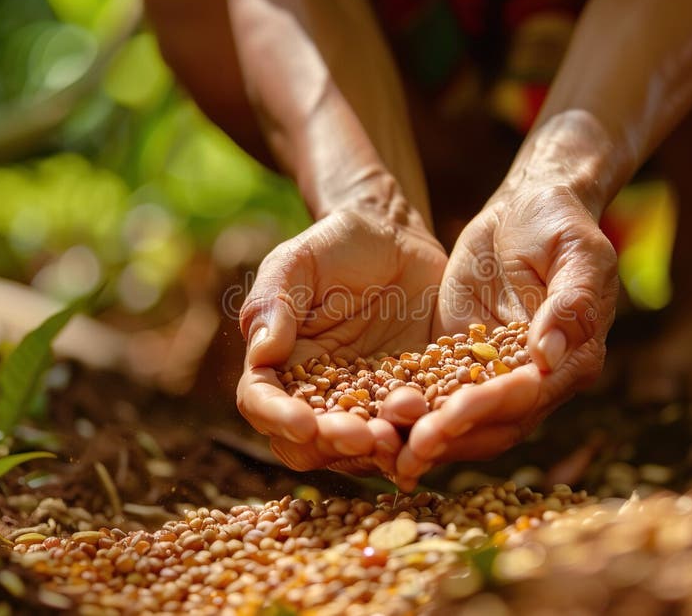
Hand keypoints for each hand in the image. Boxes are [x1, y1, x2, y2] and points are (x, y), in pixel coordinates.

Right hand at [237, 197, 446, 475]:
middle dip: (330, 445)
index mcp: (280, 362)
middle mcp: (318, 393)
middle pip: (307, 442)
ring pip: (357, 448)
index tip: (304, 423)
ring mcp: (365, 402)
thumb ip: (275, 301)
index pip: (262, 402)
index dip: (277, 419)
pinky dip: (415, 438)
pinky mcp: (409, 400)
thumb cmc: (340, 243)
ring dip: (374, 451)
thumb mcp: (301, 260)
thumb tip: (261, 354)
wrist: (402, 240)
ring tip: (395, 436)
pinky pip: (408, 430)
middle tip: (361, 436)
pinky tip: (430, 429)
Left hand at [394, 180, 619, 488]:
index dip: (490, 409)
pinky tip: (377, 421)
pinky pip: (437, 392)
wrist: (527, 206)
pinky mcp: (461, 358)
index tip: (452, 416)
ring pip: (465, 420)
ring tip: (391, 452)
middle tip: (413, 447)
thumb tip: (546, 356)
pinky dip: (413, 410)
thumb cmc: (560, 223)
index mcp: (573, 359)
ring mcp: (496, 372)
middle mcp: (537, 379)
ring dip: (430, 437)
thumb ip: (571, 303)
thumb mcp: (577, 253)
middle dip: (454, 436)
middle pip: (496, 423)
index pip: (528, 396)